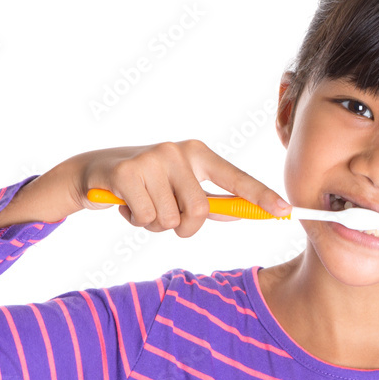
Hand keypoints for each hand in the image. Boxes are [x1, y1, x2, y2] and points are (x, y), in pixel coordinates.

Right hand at [66, 140, 290, 236]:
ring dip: (155, 225)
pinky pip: (146, 218)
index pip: (236, 178)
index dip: (261, 196)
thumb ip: (210, 202)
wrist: (94, 171)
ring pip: (170, 220)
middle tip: (165, 218)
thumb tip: (241, 213)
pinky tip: (125, 204)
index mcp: (198, 154)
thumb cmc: (146, 183)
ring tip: (142, 205)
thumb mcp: (179, 187)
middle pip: (200, 212)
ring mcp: (152, 159)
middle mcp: (178, 152)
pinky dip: (136, 220)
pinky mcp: (126, 173)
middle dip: (183, 227)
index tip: (285, 211)